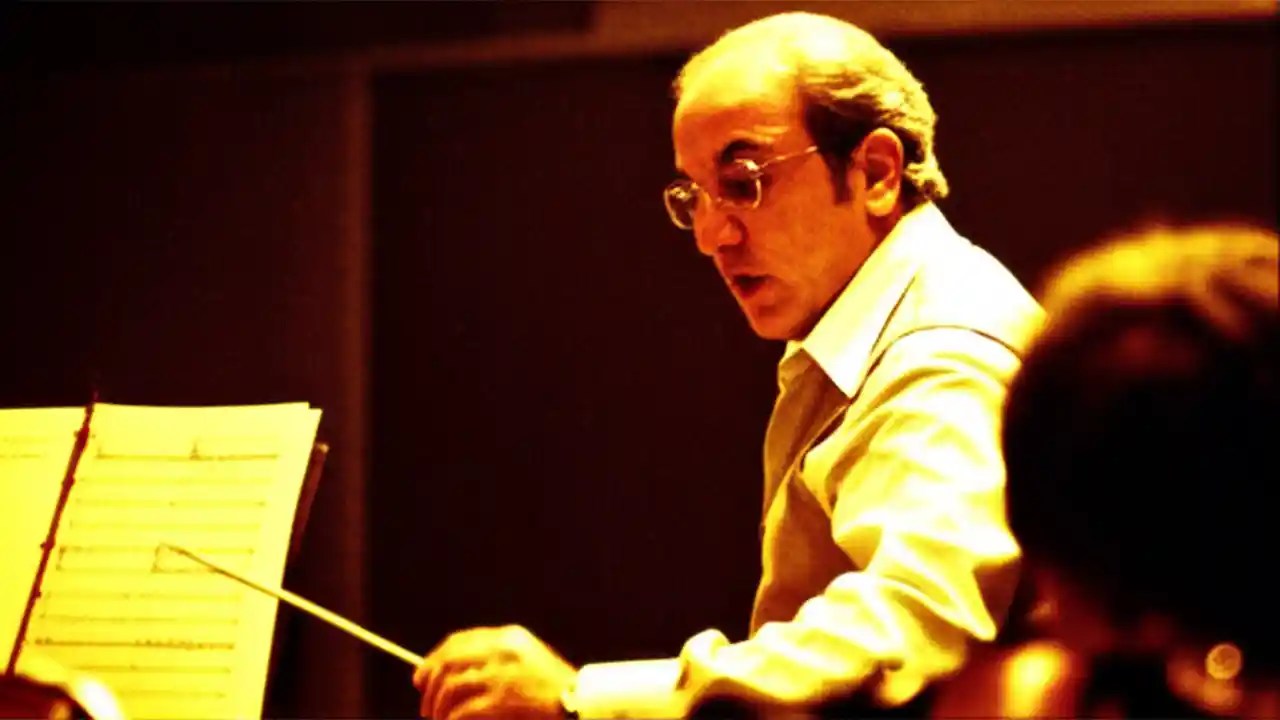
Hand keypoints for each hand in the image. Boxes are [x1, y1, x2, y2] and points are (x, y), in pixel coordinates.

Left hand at [412, 624, 577, 719]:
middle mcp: (503, 651)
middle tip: (426, 707)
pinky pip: (462, 712)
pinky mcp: (502, 702)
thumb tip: (445, 672)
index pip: (458, 642)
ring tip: (439, 719)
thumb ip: (492, 660)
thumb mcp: (526, 661)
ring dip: (438, 709)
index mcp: (508, 638)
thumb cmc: (552, 691)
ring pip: (450, 688)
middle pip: (448, 663)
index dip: (434, 660)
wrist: (580, 707)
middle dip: (430, 687)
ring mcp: (503, 676)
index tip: (421, 678)